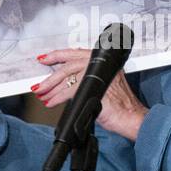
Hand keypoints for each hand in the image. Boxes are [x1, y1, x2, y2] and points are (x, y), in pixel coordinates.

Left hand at [31, 48, 147, 140]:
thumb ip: (87, 79)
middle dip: (50, 77)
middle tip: (39, 84)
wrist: (131, 116)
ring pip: (67, 78)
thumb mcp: (103, 85)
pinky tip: (52, 102)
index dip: (57, 55)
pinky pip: (69, 92)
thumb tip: (65, 83)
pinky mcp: (93, 88)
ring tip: (43, 95)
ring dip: (51, 89)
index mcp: (102, 62)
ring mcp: (97, 76)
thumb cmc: (120, 105)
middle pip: (68, 66)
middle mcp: (99, 65)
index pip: (75, 53)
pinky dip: (58, 98)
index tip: (45, 58)